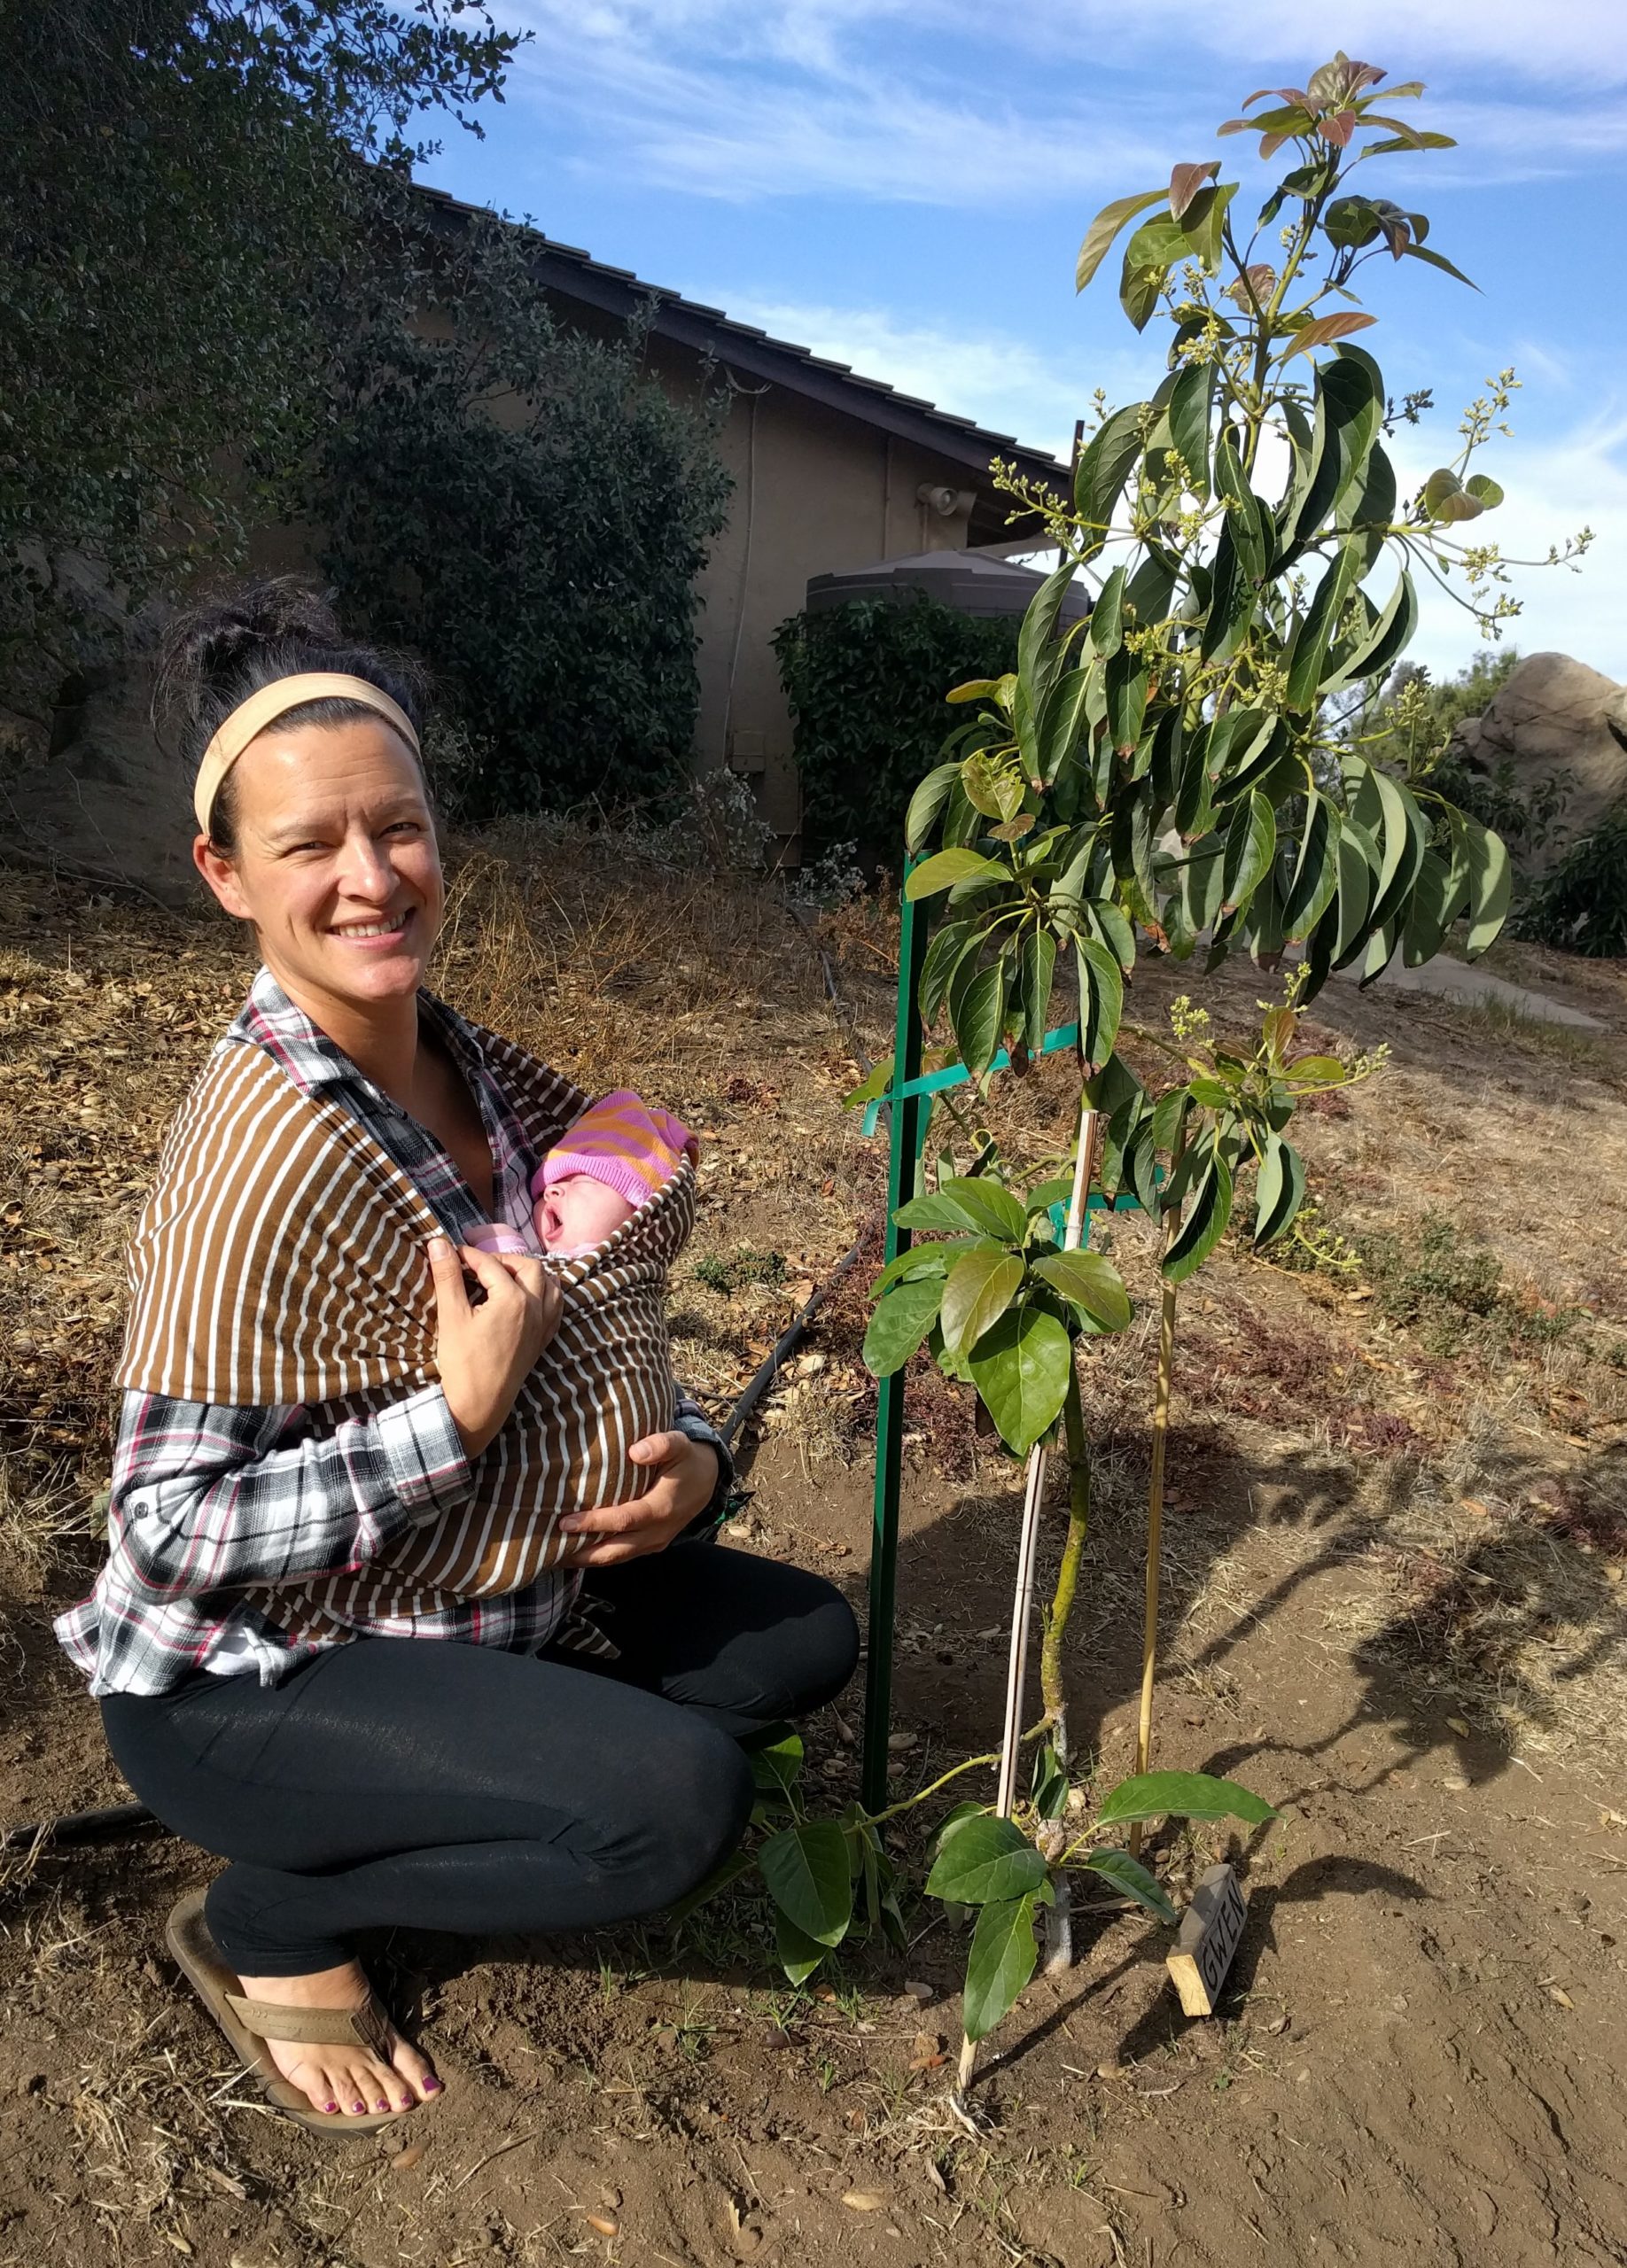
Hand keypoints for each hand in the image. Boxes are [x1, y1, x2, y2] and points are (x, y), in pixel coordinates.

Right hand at [428, 1235, 561, 1459]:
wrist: (478, 1406)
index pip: (491, 1265)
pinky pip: (555, 1308)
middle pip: (529, 1267)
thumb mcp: (451, 1316)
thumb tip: (438, 1242)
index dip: (469, 1256)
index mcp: (514, 1298)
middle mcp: (536, 1308)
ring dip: (531, 1274)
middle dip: (504, 1260)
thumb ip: (448, 1276)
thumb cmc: (462, 1362)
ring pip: (550, 1285)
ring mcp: (543, 1325)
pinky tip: (526, 1299)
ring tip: (505, 1276)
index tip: (451, 1253)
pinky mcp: (543, 1340)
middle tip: (478, 1265)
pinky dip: (545, 1295)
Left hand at [558, 1431, 720, 1567]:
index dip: (593, 1523)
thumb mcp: (679, 1445)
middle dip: (582, 1552)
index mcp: (661, 1509)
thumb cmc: (686, 1460)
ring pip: (617, 1558)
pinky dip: (600, 1556)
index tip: (565, 1521)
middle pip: (615, 1551)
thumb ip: (661, 1444)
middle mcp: (657, 1533)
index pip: (622, 1521)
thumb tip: (635, 1452)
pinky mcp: (650, 1546)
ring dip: (588, 1559)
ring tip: (556, 1555)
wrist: (708, 1481)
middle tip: (551, 1548)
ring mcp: (654, 1543)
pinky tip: (578, 1551)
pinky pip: (622, 1555)